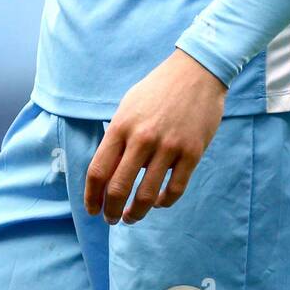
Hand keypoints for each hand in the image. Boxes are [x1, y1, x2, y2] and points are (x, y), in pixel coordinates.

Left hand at [84, 47, 226, 224]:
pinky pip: (175, 190)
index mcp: (121, 126)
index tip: (93, 210)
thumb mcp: (129, 106)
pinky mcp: (192, 152)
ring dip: (136, 213)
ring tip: (132, 216)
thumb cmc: (159, 89)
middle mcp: (142, 138)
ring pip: (147, 196)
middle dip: (111, 211)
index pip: (98, 171)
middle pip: (118, 189)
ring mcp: (169, 146)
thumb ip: (118, 138)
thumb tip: (107, 173)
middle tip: (112, 219)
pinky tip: (159, 202)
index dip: (92, 197)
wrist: (197, 71)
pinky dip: (164, 203)